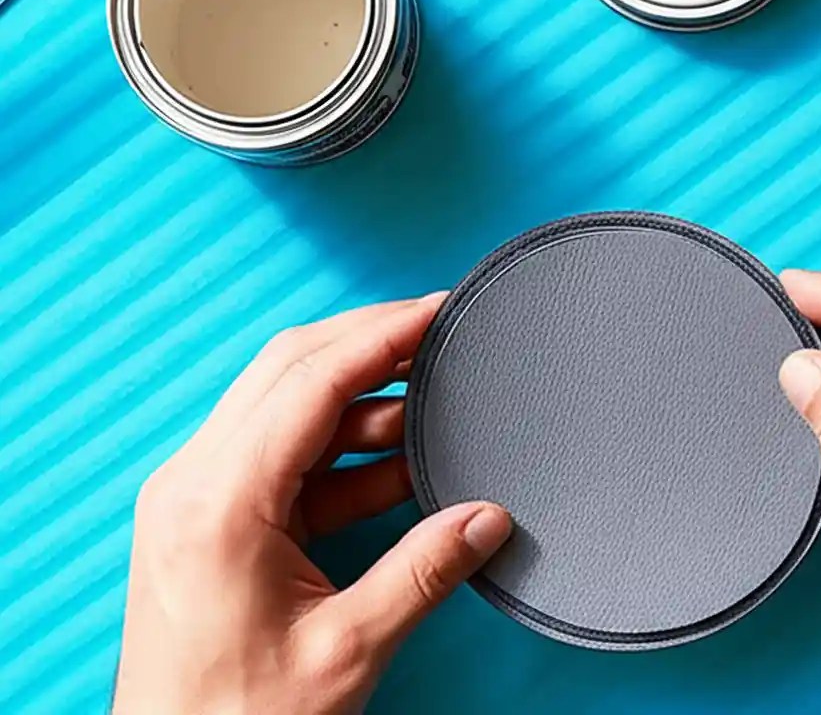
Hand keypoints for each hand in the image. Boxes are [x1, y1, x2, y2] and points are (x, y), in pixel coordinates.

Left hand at [113, 295, 511, 714]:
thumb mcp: (346, 649)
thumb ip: (423, 573)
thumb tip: (488, 518)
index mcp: (219, 502)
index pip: (310, 380)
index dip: (382, 335)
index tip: (435, 310)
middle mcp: (193, 484)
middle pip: (287, 371)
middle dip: (369, 343)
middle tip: (437, 331)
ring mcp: (194, 499)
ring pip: (283, 408)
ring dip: (359, 400)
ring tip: (431, 403)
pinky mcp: (208, 521)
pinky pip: (280, 458)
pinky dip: (340, 451)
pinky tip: (397, 461)